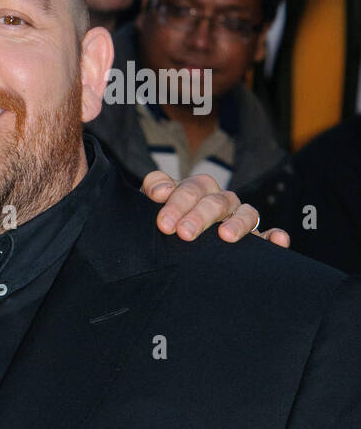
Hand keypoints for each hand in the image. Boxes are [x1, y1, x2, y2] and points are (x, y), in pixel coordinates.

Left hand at [141, 170, 289, 246]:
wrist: (172, 240)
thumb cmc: (162, 220)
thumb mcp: (151, 204)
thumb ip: (154, 188)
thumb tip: (160, 192)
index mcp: (197, 189)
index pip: (191, 190)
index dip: (177, 203)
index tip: (163, 223)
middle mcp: (220, 200)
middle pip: (215, 202)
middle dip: (199, 217)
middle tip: (183, 233)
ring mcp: (238, 218)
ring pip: (246, 213)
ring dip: (237, 223)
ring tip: (225, 236)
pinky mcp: (254, 237)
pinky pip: (268, 235)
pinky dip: (274, 236)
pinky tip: (277, 240)